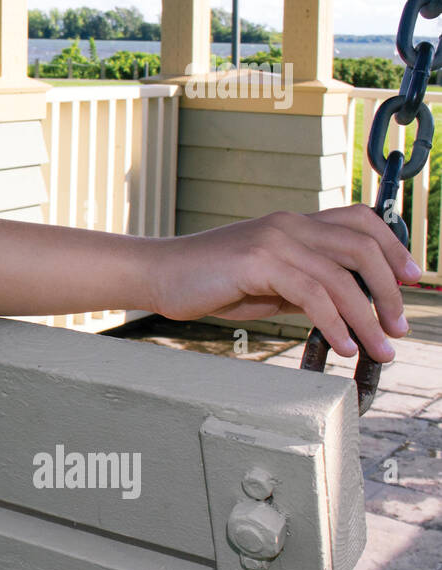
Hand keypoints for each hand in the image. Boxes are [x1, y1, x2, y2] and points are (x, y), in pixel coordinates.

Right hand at [149, 205, 419, 362]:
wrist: (158, 275)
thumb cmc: (207, 281)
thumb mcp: (266, 283)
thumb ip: (304, 286)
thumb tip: (346, 308)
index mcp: (293, 223)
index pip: (360, 220)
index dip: (394, 248)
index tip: (411, 280)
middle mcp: (289, 224)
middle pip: (362, 247)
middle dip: (390, 291)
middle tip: (399, 327)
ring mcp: (273, 239)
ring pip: (341, 277)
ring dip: (367, 318)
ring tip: (378, 349)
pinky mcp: (257, 261)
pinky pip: (312, 293)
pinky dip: (335, 323)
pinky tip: (342, 345)